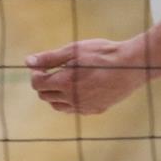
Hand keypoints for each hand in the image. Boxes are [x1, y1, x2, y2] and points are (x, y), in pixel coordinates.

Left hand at [26, 36, 151, 114]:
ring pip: (58, 106)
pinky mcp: (96, 110)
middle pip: (45, 96)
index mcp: (65, 83)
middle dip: (44, 84)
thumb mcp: (74, 50)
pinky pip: (75, 109)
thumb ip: (49, 58)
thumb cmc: (103, 54)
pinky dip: (70, 100)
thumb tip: (28, 62)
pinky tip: (78, 88)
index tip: (41, 66)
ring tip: (64, 79)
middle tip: (51, 70)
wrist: (133, 65)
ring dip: (55, 94)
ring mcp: (84, 107)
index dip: (36, 75)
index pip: (37, 85)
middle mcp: (72, 99)